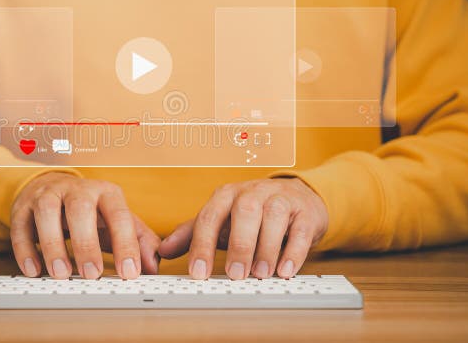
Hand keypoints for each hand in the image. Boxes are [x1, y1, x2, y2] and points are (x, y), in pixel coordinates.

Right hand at [10, 172, 160, 279]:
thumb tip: (153, 266)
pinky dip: (25, 249)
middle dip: (86, 242)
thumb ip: (140, 240)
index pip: (119, 215)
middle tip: (91, 274)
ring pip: (47, 213)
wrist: (52, 186)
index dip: (125, 243)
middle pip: (80, 208)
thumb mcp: (118, 220)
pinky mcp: (23, 206)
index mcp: (106, 192)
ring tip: (61, 273)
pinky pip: (20, 226)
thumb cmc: (91, 210)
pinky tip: (33, 270)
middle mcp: (77, 190)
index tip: (129, 272)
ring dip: (53, 244)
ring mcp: (47, 195)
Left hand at [158, 178, 327, 279]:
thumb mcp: (221, 220)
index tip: (198, 272)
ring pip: (273, 218)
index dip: (202, 245)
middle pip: (245, 212)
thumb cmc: (252, 213)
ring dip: (266, 248)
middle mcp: (252, 193)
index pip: (209, 217)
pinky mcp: (305, 212)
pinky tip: (285, 270)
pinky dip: (293, 251)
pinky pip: (300, 230)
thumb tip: (162, 250)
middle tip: (234, 275)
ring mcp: (280, 199)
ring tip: (259, 274)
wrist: (296, 197)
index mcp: (226, 196)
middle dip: (239, 244)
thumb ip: (192, 233)